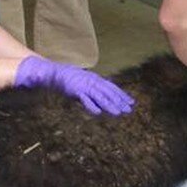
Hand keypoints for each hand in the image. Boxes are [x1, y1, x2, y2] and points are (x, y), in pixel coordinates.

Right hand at [14, 56, 134, 115]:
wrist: (55, 73)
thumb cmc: (71, 79)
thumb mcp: (86, 83)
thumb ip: (95, 91)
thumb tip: (105, 99)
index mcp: (96, 79)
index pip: (112, 88)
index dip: (122, 95)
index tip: (131, 102)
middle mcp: (93, 82)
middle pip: (108, 93)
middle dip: (119, 101)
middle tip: (129, 110)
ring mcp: (84, 86)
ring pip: (99, 97)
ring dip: (109, 105)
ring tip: (118, 113)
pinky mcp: (76, 91)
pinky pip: (85, 100)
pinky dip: (91, 106)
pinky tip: (98, 113)